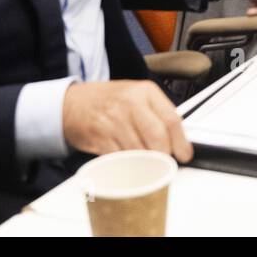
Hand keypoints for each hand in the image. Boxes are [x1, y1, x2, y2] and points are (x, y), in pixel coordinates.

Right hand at [63, 80, 192, 160]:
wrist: (72, 103)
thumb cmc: (108, 101)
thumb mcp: (136, 96)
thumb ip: (157, 113)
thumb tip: (178, 138)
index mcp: (145, 91)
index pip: (171, 119)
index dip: (181, 141)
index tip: (185, 154)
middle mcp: (130, 103)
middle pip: (157, 137)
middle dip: (164, 154)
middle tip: (165, 161)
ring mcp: (113, 119)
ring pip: (139, 150)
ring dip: (146, 162)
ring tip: (147, 164)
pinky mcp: (99, 136)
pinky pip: (120, 157)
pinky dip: (127, 164)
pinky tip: (128, 163)